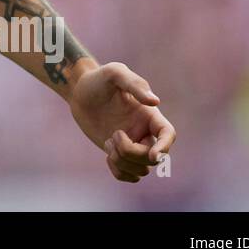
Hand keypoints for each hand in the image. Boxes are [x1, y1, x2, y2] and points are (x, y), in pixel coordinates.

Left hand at [68, 62, 175, 182]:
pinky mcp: (119, 154)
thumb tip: (155, 102)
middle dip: (131, 153)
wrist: (80, 91)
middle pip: (152, 158)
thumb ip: (134, 84)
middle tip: (114, 135)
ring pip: (142, 170)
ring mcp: (133, 144)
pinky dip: (120, 172)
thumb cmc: (98, 79)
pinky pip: (129, 176)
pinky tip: (108, 155)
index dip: (164, 147)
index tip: (153, 155)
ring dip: (123, 161)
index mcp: (149, 115)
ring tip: (109, 141)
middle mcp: (145, 132)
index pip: (168, 135)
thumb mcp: (115, 73)